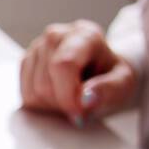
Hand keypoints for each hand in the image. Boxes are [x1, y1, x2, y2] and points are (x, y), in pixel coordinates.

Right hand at [20, 19, 136, 125]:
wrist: (102, 71)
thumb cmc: (113, 77)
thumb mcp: (123, 84)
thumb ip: (108, 90)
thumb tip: (85, 99)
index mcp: (83, 35)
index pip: (62, 65)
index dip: (67, 95)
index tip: (79, 114)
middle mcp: (56, 36)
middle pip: (45, 84)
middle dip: (62, 103)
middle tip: (81, 105)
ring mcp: (36, 48)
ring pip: (33, 93)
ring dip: (52, 106)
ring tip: (70, 98)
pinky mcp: (25, 63)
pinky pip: (25, 96)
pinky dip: (41, 104)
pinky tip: (57, 96)